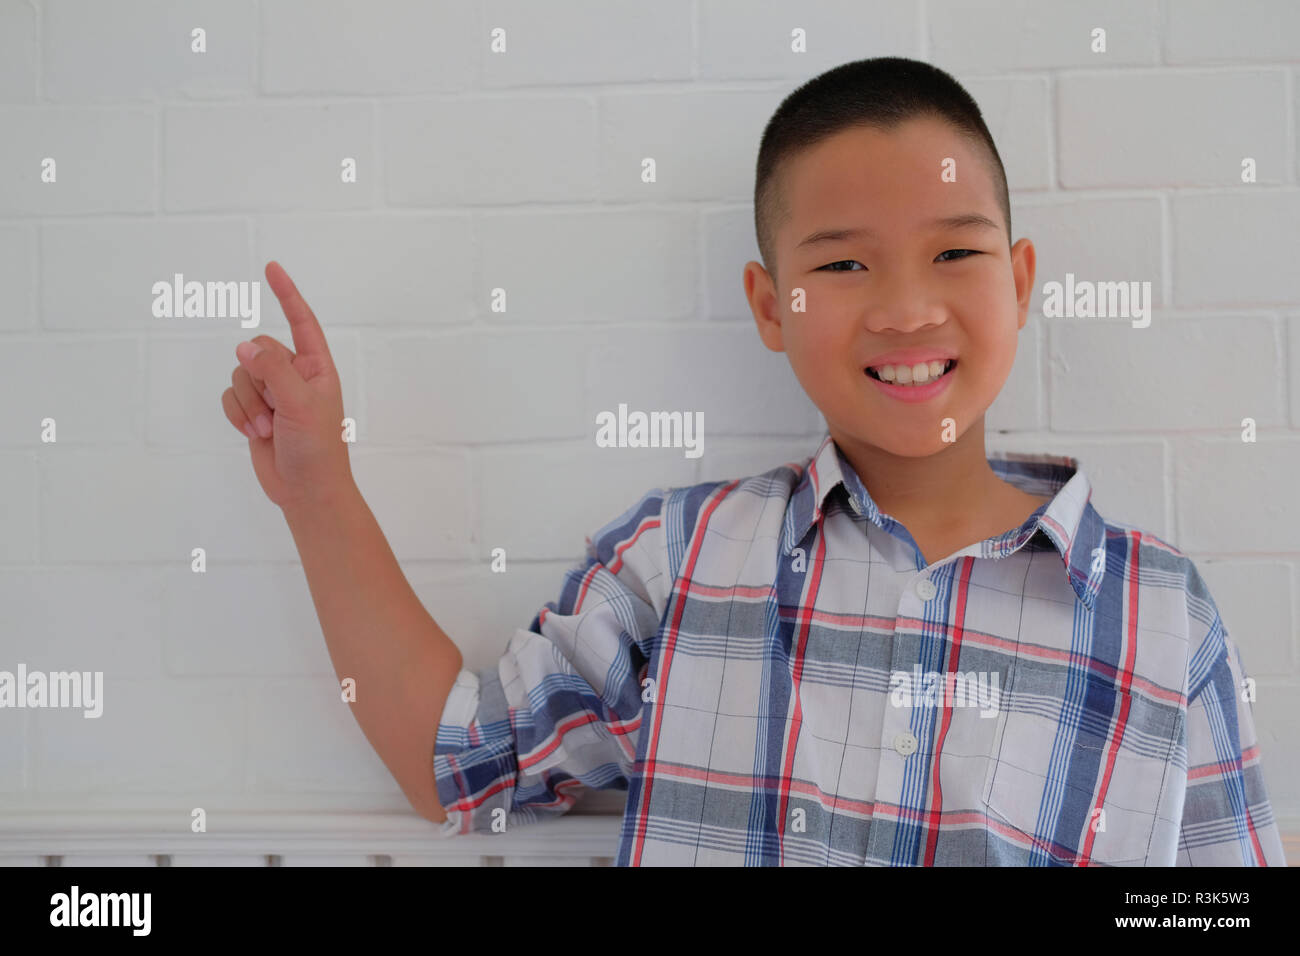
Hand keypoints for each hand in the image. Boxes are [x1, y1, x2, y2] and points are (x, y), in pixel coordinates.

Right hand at [220, 261, 353, 512]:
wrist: (306, 491)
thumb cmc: (317, 448)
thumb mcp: (300, 404)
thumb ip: (272, 370)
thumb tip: (244, 346)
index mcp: (317, 368)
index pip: (301, 322)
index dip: (287, 295)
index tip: (271, 267)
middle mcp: (294, 375)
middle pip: (258, 350)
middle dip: (259, 381)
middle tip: (276, 411)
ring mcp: (272, 393)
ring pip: (240, 373)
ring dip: (248, 404)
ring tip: (269, 429)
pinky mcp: (253, 411)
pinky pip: (230, 395)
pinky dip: (236, 414)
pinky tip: (253, 434)